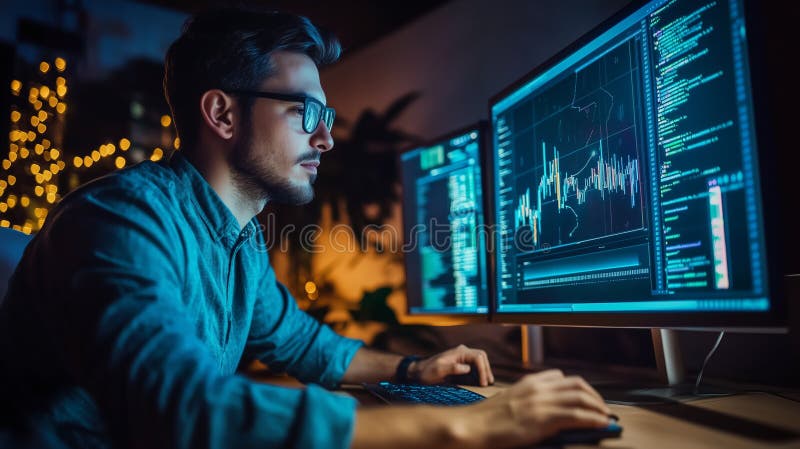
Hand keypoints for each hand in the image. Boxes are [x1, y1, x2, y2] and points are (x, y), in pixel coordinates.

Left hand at [408, 344, 494, 385]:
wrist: (418, 372)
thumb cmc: (427, 371)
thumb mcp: (438, 370)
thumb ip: (452, 368)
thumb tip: (467, 368)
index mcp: (459, 352)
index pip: (478, 357)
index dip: (483, 370)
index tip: (483, 383)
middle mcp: (462, 353)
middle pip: (481, 357)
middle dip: (486, 369)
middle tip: (488, 382)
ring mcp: (462, 358)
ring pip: (479, 362)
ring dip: (484, 371)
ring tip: (487, 383)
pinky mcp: (461, 365)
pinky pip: (474, 367)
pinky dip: (479, 374)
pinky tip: (480, 382)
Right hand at [462, 369, 610, 447]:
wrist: (474, 426)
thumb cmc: (487, 419)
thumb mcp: (510, 400)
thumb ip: (528, 400)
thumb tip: (544, 410)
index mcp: (529, 382)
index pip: (561, 377)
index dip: (578, 387)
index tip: (586, 397)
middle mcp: (538, 388)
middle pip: (577, 383)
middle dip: (594, 395)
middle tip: (601, 408)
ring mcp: (542, 402)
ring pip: (581, 397)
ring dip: (598, 407)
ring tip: (605, 416)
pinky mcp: (544, 418)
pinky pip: (577, 415)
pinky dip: (593, 418)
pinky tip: (600, 423)